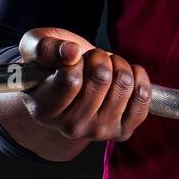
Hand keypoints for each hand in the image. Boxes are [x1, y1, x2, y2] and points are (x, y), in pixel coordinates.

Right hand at [16, 27, 151, 142]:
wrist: (71, 82)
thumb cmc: (52, 63)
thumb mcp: (36, 46)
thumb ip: (44, 48)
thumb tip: (70, 52)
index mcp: (44, 110)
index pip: (71, 79)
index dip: (75, 57)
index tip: (71, 57)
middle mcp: (70, 128)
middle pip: (101, 78)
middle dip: (98, 57)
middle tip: (90, 60)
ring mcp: (98, 132)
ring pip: (123, 83)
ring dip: (117, 64)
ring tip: (105, 67)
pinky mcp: (122, 131)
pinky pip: (142, 96)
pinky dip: (138, 76)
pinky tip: (123, 75)